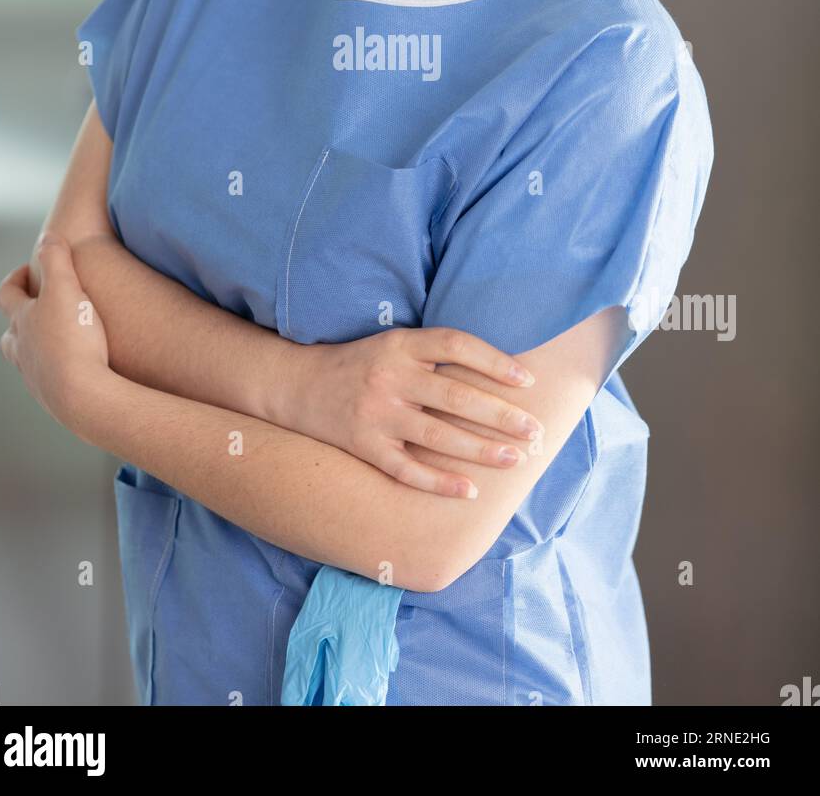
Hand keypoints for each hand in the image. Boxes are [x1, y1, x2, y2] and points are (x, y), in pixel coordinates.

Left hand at [0, 230, 110, 432]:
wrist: (84, 397)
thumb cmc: (74, 341)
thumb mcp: (66, 288)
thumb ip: (56, 258)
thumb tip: (47, 236)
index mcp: (21, 322)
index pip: (6, 294)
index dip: (16, 278)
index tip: (33, 268)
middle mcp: (22, 351)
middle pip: (11, 333)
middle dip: (23, 318)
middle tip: (44, 307)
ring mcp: (36, 376)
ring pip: (29, 358)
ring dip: (40, 346)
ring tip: (62, 339)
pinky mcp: (54, 397)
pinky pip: (50, 379)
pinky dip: (60, 368)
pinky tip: (80, 366)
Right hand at [290, 326, 542, 497]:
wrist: (298, 386)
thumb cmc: (361, 363)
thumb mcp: (394, 343)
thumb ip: (434, 353)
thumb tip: (497, 368)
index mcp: (400, 344)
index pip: (455, 345)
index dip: (494, 361)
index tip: (527, 380)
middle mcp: (389, 377)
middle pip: (454, 396)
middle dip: (500, 415)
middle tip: (535, 431)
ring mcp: (376, 414)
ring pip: (437, 436)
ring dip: (480, 450)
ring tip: (515, 459)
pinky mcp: (364, 446)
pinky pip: (407, 469)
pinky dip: (439, 482)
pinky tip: (469, 490)